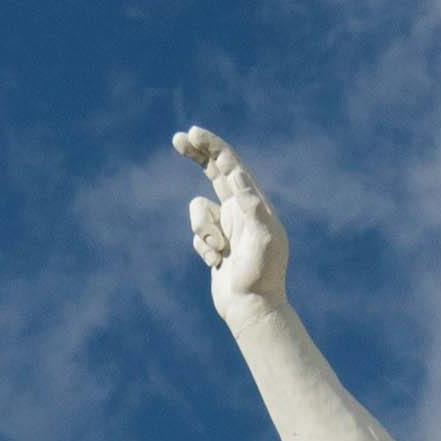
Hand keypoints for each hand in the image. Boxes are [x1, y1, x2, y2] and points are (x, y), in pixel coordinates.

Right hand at [175, 125, 290, 317]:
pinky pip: (197, 235)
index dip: (212, 146)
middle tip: (177, 138)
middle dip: (197, 155)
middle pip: (213, 173)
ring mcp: (226, 226)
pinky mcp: (214, 243)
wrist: (253, 307)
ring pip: (198, 211)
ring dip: (203, 231)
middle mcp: (240, 209)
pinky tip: (219, 264)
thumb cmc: (262, 273)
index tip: (193, 133)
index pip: (231, 165)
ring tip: (220, 251)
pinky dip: (203, 248)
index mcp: (254, 202)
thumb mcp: (263, 236)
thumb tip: (235, 172)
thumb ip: (250, 204)